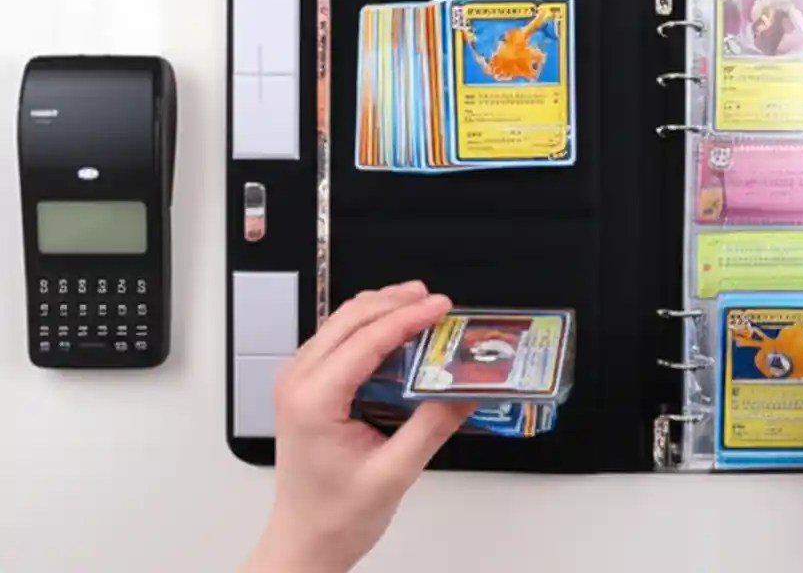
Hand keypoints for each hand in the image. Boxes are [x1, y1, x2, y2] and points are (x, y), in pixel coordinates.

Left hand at [244, 281, 474, 572]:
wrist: (305, 539)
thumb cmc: (334, 515)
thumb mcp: (394, 473)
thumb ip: (432, 426)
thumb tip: (465, 390)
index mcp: (313, 401)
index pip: (366, 341)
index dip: (408, 318)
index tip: (441, 307)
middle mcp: (298, 383)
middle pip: (350, 319)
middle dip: (396, 302)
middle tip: (437, 301)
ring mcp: (299, 381)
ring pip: (342, 323)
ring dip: (383, 310)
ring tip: (422, 308)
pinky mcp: (308, 386)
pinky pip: (338, 341)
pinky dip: (371, 328)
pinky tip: (399, 332)